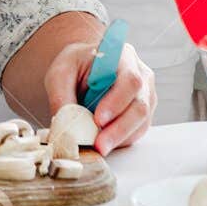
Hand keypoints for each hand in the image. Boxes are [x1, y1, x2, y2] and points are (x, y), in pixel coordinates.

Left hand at [43, 41, 155, 156]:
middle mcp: (141, 76)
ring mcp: (145, 96)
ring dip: (119, 138)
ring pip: (141, 122)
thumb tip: (64, 125)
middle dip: (118, 129)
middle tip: (99, 144)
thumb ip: (61, 96)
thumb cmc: (76, 65)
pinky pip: (137, 132)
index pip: (129, 79)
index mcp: (123, 57)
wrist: (84, 67)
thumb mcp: (61, 73)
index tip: (98, 119)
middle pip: (140, 106)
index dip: (116, 102)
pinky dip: (120, 141)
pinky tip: (104, 143)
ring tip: (98, 148)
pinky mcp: (142, 114)